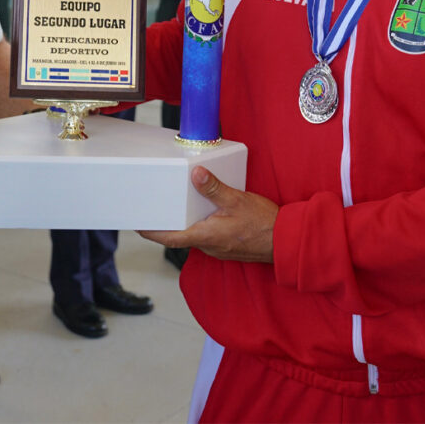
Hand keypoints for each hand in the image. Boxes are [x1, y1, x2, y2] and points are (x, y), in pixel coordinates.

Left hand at [138, 167, 277, 262]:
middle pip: (180, 237)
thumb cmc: (263, 223)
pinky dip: (200, 226)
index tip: (138, 226)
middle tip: (156, 211)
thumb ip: (214, 188)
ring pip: (194, 237)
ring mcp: (218, 249)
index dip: (152, 232)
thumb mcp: (237, 199)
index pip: (170, 238)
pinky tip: (205, 213)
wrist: (286, 242)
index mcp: (206, 236)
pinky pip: (207, 237)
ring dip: (185, 225)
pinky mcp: (227, 247)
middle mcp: (208, 246)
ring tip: (177, 208)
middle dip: (167, 226)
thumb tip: (196, 174)